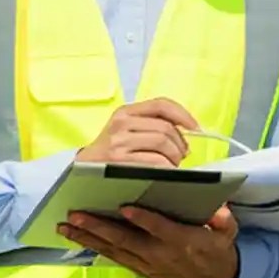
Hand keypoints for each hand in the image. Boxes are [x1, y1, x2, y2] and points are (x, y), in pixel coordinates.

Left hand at [59, 205, 239, 277]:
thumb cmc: (217, 250)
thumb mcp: (228, 233)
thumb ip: (224, 221)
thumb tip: (219, 210)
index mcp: (183, 241)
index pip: (160, 228)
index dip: (143, 218)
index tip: (125, 206)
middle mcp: (160, 254)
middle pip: (126, 240)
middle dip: (99, 227)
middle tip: (77, 215)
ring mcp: (147, 263)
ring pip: (114, 249)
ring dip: (88, 238)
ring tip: (66, 226)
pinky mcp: (140, 268)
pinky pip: (114, 257)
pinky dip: (95, 247)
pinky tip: (79, 239)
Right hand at [75, 97, 199, 167]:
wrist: (83, 171)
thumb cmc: (111, 152)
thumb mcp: (126, 130)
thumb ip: (151, 124)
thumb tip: (187, 131)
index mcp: (125, 112)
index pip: (161, 104)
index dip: (183, 115)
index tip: (196, 128)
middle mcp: (121, 124)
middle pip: (166, 128)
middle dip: (181, 143)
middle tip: (182, 155)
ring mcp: (119, 143)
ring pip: (163, 144)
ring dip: (175, 157)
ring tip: (173, 164)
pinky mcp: (119, 162)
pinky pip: (155, 162)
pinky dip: (167, 168)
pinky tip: (166, 172)